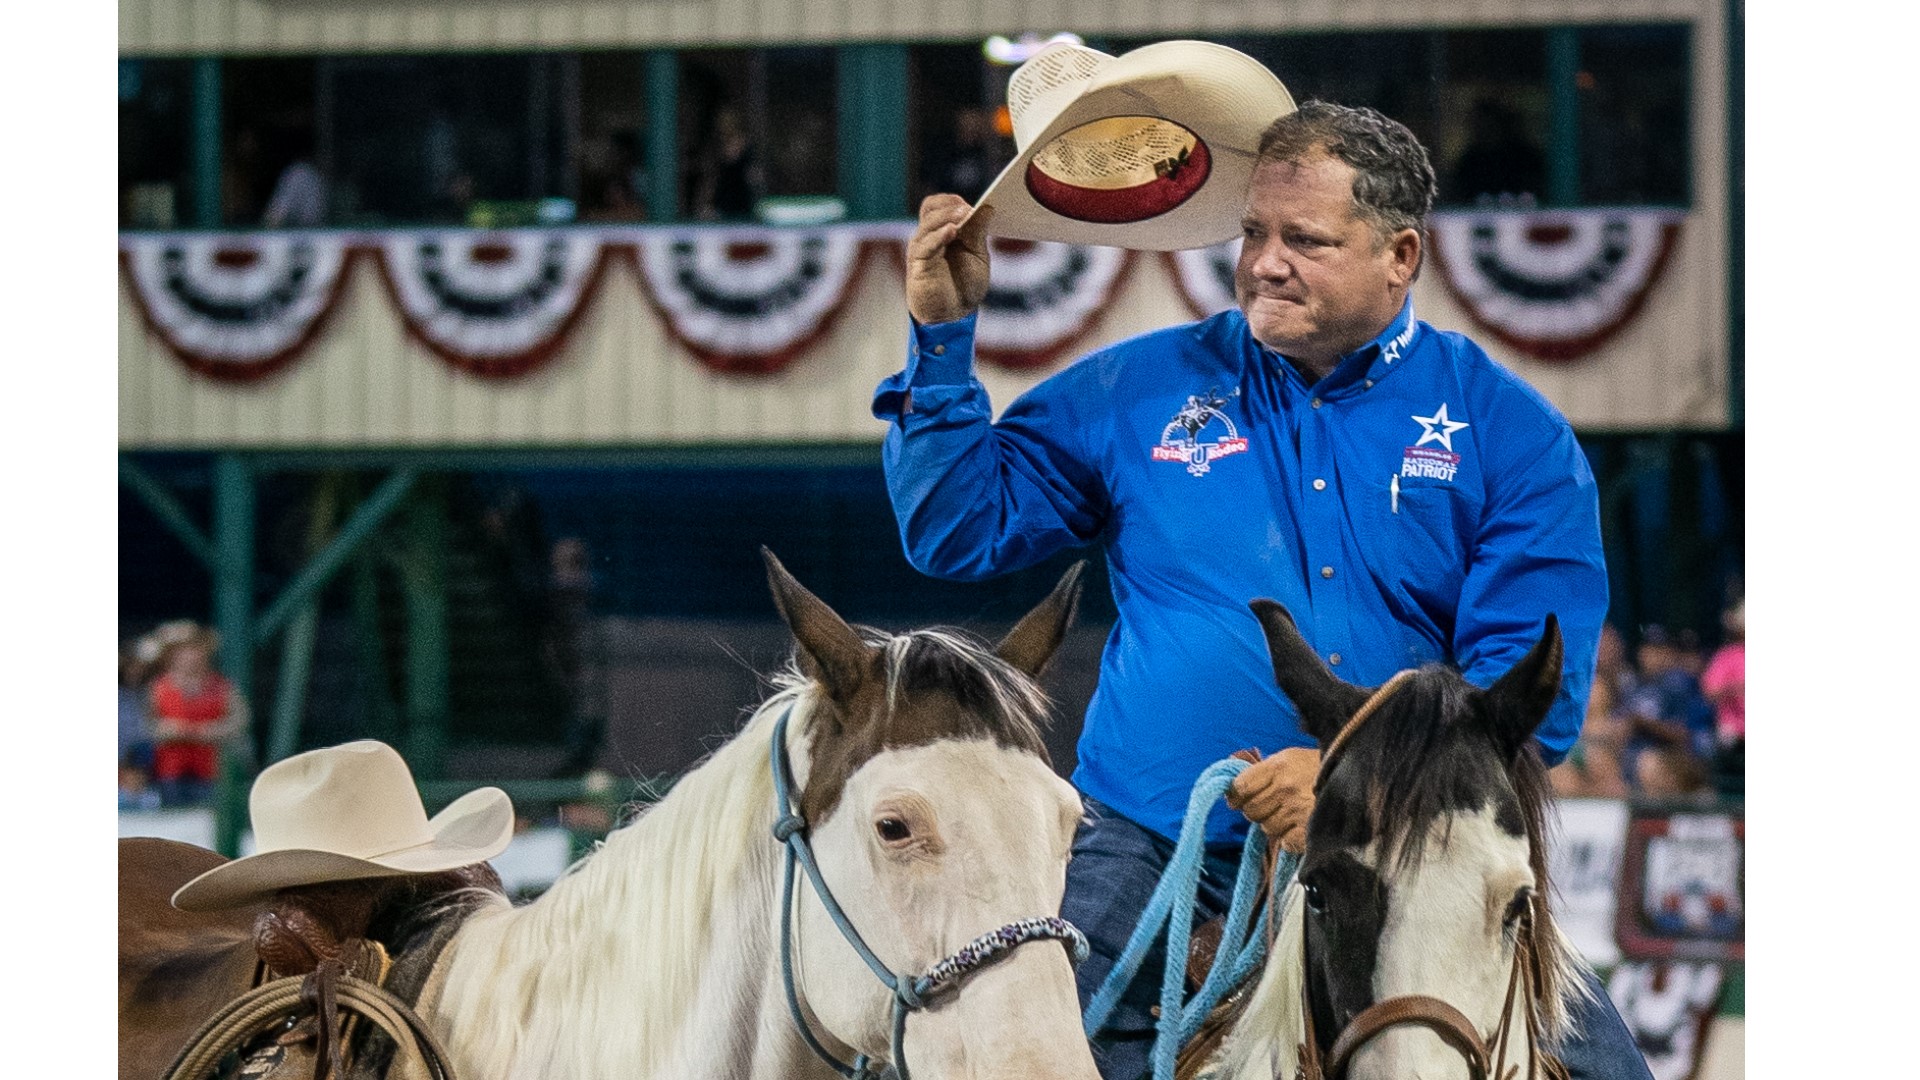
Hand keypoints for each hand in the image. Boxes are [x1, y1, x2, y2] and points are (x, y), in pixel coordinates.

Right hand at [906, 195, 991, 325]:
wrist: (952, 315)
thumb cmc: (963, 285)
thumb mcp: (977, 255)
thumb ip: (978, 232)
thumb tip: (987, 207)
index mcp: (942, 231)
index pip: (939, 205)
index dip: (952, 201)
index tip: (972, 204)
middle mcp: (928, 237)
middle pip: (930, 209)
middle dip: (949, 205)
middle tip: (968, 208)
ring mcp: (921, 249)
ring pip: (928, 224)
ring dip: (947, 217)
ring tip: (964, 215)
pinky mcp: (918, 265)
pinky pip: (926, 245)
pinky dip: (939, 236)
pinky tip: (952, 231)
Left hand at [1226, 747, 1321, 853]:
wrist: (1361, 778)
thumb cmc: (1322, 766)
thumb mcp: (1292, 758)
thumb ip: (1265, 771)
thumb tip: (1236, 790)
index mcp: (1279, 766)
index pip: (1240, 787)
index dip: (1235, 796)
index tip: (1237, 799)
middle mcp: (1285, 788)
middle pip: (1251, 811)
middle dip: (1257, 811)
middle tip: (1270, 806)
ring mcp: (1297, 811)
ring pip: (1267, 828)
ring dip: (1274, 824)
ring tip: (1290, 815)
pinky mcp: (1309, 832)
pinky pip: (1285, 842)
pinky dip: (1290, 839)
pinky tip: (1301, 827)